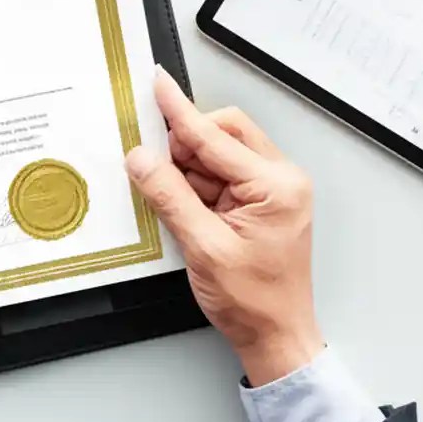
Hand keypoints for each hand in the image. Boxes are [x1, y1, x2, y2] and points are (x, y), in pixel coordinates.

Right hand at [125, 67, 321, 386]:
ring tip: (177, 209)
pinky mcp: (260, 204)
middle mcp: (280, 180)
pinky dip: (196, 189)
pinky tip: (184, 210)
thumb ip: (169, 197)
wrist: (276, 336)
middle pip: (222, 136)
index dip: (179, 112)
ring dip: (188, 173)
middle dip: (184, 147)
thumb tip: (142, 159)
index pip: (215, 137)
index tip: (158, 85)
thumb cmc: (255, 301)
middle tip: (152, 165)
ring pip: (217, 157)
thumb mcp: (203, 247)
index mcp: (276, 185)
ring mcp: (272, 191)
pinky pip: (221, 178)